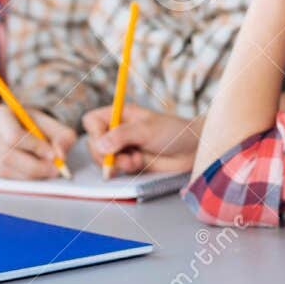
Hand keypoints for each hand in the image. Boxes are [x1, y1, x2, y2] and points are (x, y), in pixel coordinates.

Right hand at [0, 103, 76, 179]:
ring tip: (46, 172)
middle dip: (33, 166)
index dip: (34, 148)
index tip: (52, 155)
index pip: (13, 135)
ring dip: (27, 175)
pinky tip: (32, 174)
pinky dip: (19, 178)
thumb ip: (62, 138)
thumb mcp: (53, 126)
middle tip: (53, 169)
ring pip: (2, 168)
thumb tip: (60, 156)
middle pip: (6, 155)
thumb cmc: (36, 127)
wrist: (22, 129)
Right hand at [82, 104, 198, 175]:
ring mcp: (123, 147)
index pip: (92, 121)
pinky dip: (123, 169)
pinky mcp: (129, 161)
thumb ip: (122, 136)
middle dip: (104, 153)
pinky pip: (114, 168)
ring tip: (134, 161)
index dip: (94, 133)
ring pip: (102, 158)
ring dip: (115, 163)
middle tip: (122, 157)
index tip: (104, 143)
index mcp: (120, 114)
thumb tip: (99, 145)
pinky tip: (138, 164)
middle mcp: (118, 130)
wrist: (192, 150)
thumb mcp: (147, 130)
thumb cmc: (173, 132)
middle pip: (93, 142)